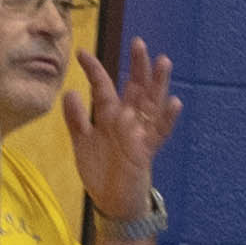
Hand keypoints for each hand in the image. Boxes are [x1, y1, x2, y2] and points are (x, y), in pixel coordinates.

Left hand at [60, 38, 180, 232]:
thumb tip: (70, 91)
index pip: (103, 86)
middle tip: (138, 42)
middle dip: (137, 66)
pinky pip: (160, 132)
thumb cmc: (100, 170)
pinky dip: (168, 118)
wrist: (112, 201)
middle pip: (135, 87)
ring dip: (158, 84)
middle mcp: (127, 119)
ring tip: (163, 61)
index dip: (94, 70)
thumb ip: (76, 119)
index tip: (81, 53)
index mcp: (109, 115)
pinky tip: (175, 102)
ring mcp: (139, 133)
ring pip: (152, 103)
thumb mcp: (82, 143)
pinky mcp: (147, 150)